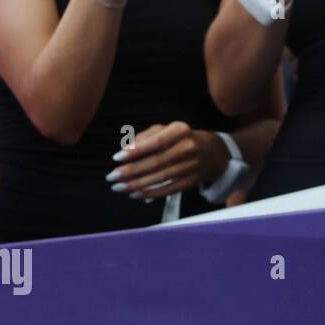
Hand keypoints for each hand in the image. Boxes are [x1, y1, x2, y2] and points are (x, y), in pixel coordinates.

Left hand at [106, 122, 227, 202]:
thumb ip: (145, 136)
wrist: (211, 151)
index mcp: (181, 130)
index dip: (136, 151)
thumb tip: (125, 150)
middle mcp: (189, 147)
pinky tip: (135, 194)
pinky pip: (169, 189)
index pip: (156, 142)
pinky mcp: (192, 180)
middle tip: (112, 176)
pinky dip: (151, 193)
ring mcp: (192, 165)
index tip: (117, 158)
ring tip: (119, 187)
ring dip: (137, 184)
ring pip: (161, 178)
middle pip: (156, 162)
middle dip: (131, 171)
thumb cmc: (180, 138)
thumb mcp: (165, 129)